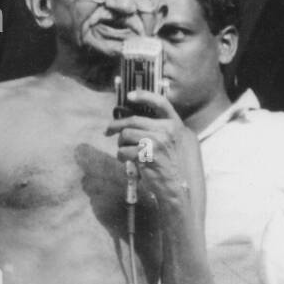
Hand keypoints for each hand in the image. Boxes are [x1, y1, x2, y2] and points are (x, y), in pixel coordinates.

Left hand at [105, 89, 198, 210]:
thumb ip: (158, 130)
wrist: (176, 188)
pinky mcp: (146, 154)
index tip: (130, 96)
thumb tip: (131, 122)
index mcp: (175, 125)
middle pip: (133, 120)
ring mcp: (157, 142)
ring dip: (120, 144)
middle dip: (116, 125)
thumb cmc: (170, 167)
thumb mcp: (172, 143)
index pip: (160, 103)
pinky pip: (124, 150)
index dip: (144, 96)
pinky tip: (127, 161)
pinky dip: (121, 156)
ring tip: (125, 152)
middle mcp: (167, 130)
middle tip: (107, 131)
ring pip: (126, 135)